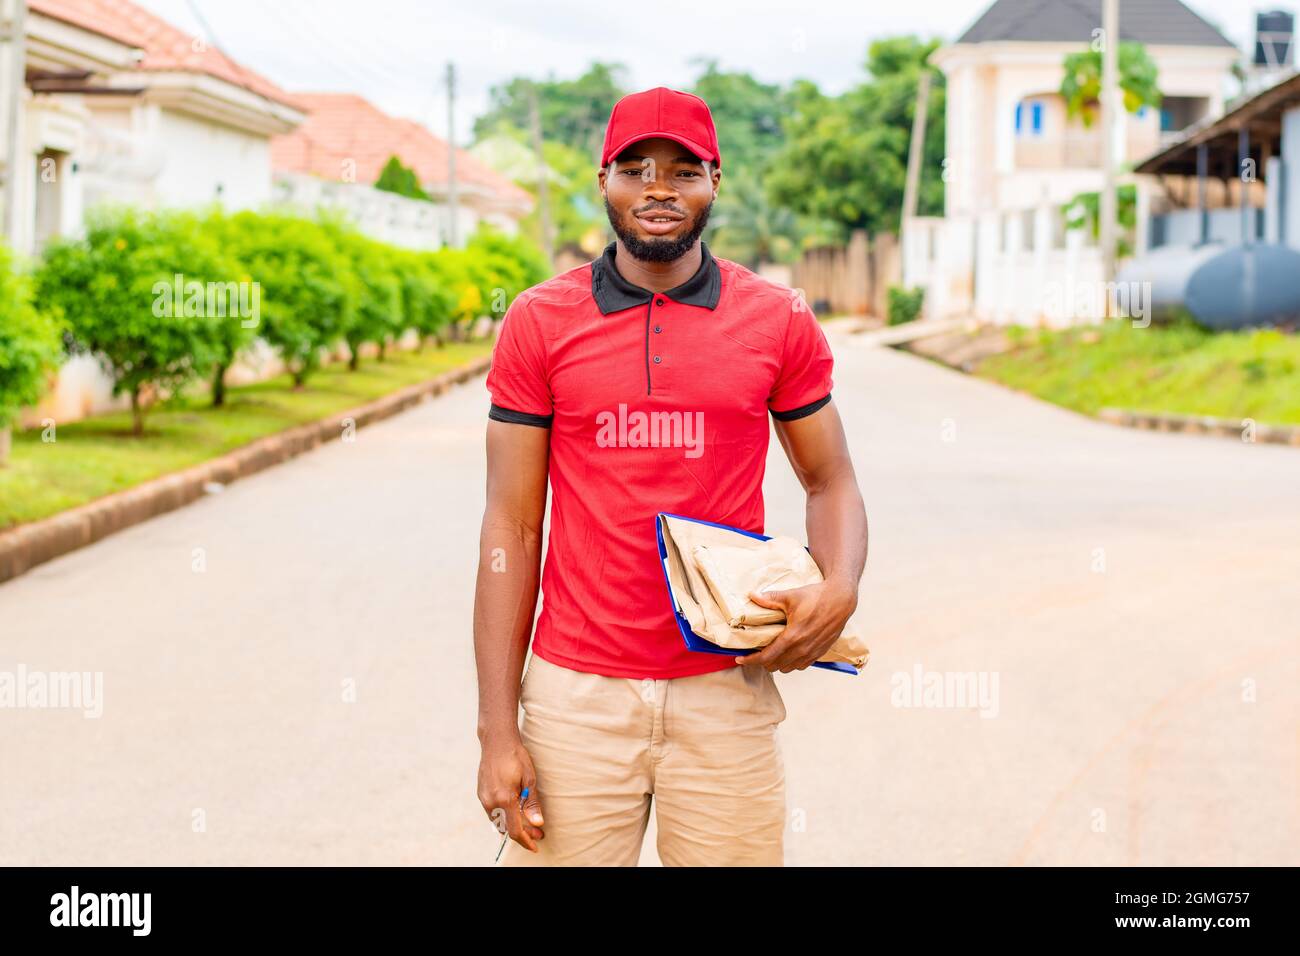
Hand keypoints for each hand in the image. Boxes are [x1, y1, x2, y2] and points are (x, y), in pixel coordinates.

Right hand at [477, 732, 544, 851]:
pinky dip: (505, 816)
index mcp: (504, 799)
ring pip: (498, 821)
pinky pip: (493, 812)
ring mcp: (484, 798)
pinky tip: (515, 812)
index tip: (535, 846)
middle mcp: (491, 801)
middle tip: (538, 834)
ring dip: (513, 825)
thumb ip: (532, 803)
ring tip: (529, 824)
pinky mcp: (481, 793)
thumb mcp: (529, 778)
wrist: (496, 741)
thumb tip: (538, 823)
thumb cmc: (516, 756)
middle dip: (522, 834)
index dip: (526, 841)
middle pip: (506, 828)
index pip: (515, 830)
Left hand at [738, 578, 857, 672]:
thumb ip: (770, 599)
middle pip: (775, 665)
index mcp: (792, 637)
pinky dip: (791, 663)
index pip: (766, 657)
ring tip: (771, 654)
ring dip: (777, 663)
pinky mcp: (820, 652)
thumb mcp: (790, 596)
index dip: (751, 660)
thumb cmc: (816, 597)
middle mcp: (802, 649)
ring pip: (788, 668)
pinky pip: (801, 665)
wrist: (841, 600)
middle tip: (754, 653)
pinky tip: (788, 653)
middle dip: (762, 662)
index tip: (740, 659)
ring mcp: (812, 652)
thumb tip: (752, 595)